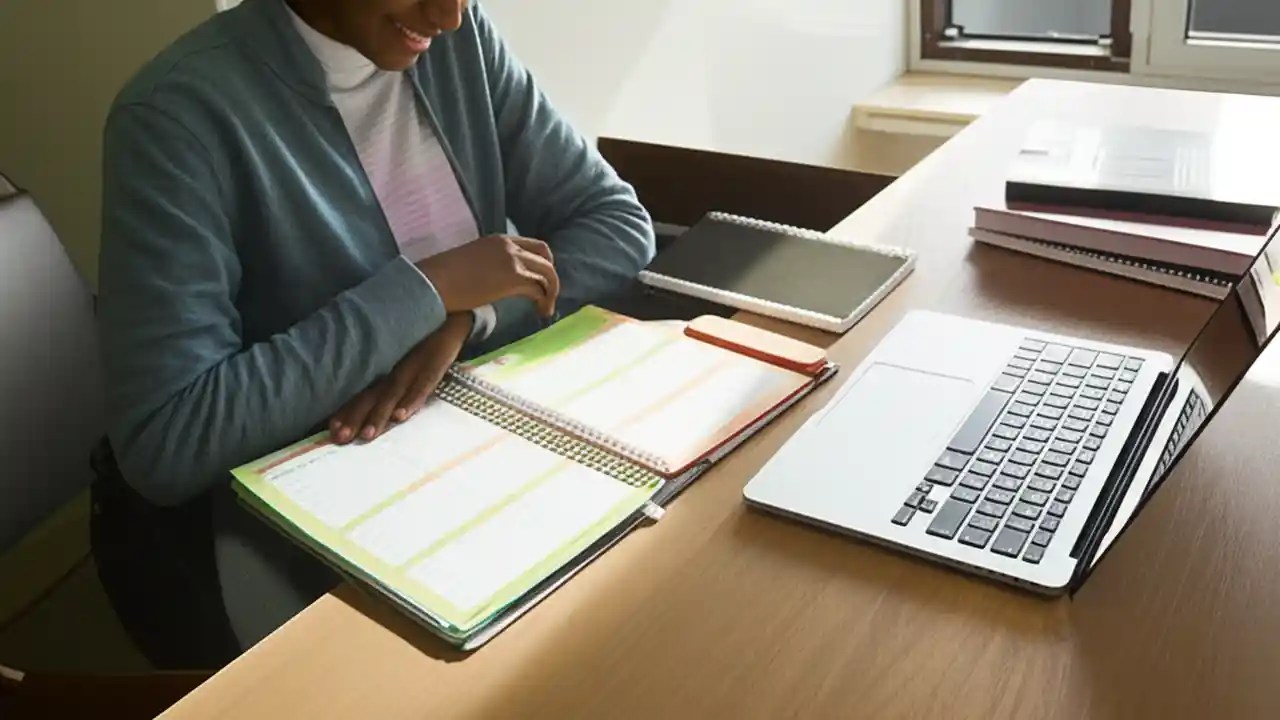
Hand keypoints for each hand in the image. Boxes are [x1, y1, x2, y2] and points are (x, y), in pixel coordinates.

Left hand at [329, 314, 472, 443]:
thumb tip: (349, 384)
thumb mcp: (396, 344)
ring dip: (379, 414)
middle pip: (371, 395)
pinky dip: (411, 400)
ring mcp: (414, 365)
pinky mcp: (435, 363)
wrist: (448, 307)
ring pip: (392, 393)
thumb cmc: (418, 331)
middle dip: (355, 417)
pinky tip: (401, 416)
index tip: (330, 429)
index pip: (360, 389)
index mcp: (383, 363)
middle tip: (342, 438)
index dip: (345, 409)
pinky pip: (423, 385)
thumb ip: (378, 364)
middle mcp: (393, 365)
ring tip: (368, 434)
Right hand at [416, 235, 559, 317]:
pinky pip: (538, 288)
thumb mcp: (471, 262)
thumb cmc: (442, 276)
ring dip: (551, 291)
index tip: (539, 279)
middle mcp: (509, 246)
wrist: (433, 281)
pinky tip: (540, 312)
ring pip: (547, 272)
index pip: (532, 246)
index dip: (541, 262)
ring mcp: (512, 261)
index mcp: (498, 240)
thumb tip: (494, 283)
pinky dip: (543, 301)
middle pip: (545, 255)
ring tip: (545, 308)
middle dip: (551, 275)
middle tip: (548, 294)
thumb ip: (489, 266)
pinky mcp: (512, 279)